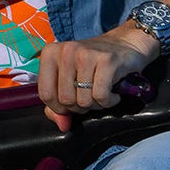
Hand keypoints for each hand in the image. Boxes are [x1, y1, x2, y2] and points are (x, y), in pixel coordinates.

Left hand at [37, 26, 155, 128]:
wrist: (124, 44)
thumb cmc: (93, 64)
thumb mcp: (70, 79)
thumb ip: (59, 104)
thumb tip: (61, 125)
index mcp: (50, 53)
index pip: (46, 94)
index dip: (59, 108)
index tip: (71, 104)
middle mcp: (66, 51)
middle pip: (66, 100)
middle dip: (79, 106)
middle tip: (90, 96)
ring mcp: (86, 54)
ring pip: (84, 100)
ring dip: (96, 104)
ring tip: (102, 92)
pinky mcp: (107, 60)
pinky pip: (101, 97)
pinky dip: (109, 101)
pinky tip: (113, 93)